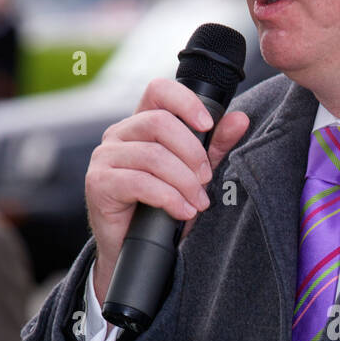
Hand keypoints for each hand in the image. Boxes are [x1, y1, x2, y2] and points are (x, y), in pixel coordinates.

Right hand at [85, 79, 249, 303]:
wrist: (132, 250)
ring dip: (184, 182)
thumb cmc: (161, 208)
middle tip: (206, 180)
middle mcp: (119, 134)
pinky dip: (168, 198)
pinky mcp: (99, 183)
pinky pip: (139, 182)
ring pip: (153, 156)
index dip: (185, 101)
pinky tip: (182, 211)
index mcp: (141, 124)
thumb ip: (214, 146)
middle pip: (160, 123)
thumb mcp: (194, 175)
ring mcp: (105, 157)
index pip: (159, 90)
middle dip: (192, 153)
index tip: (207, 125)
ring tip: (198, 203)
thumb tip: (240, 120)